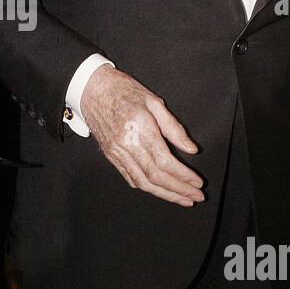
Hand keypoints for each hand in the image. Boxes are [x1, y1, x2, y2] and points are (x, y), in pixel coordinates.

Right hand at [80, 65, 203, 204]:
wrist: (92, 88)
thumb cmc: (123, 90)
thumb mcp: (154, 102)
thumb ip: (174, 128)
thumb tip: (191, 149)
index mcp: (140, 129)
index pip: (165, 161)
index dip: (183, 176)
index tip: (197, 182)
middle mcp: (127, 144)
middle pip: (155, 176)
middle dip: (178, 190)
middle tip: (196, 196)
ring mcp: (116, 152)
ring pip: (142, 182)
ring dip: (164, 194)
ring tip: (182, 199)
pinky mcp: (110, 155)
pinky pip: (130, 177)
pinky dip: (146, 187)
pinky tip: (159, 190)